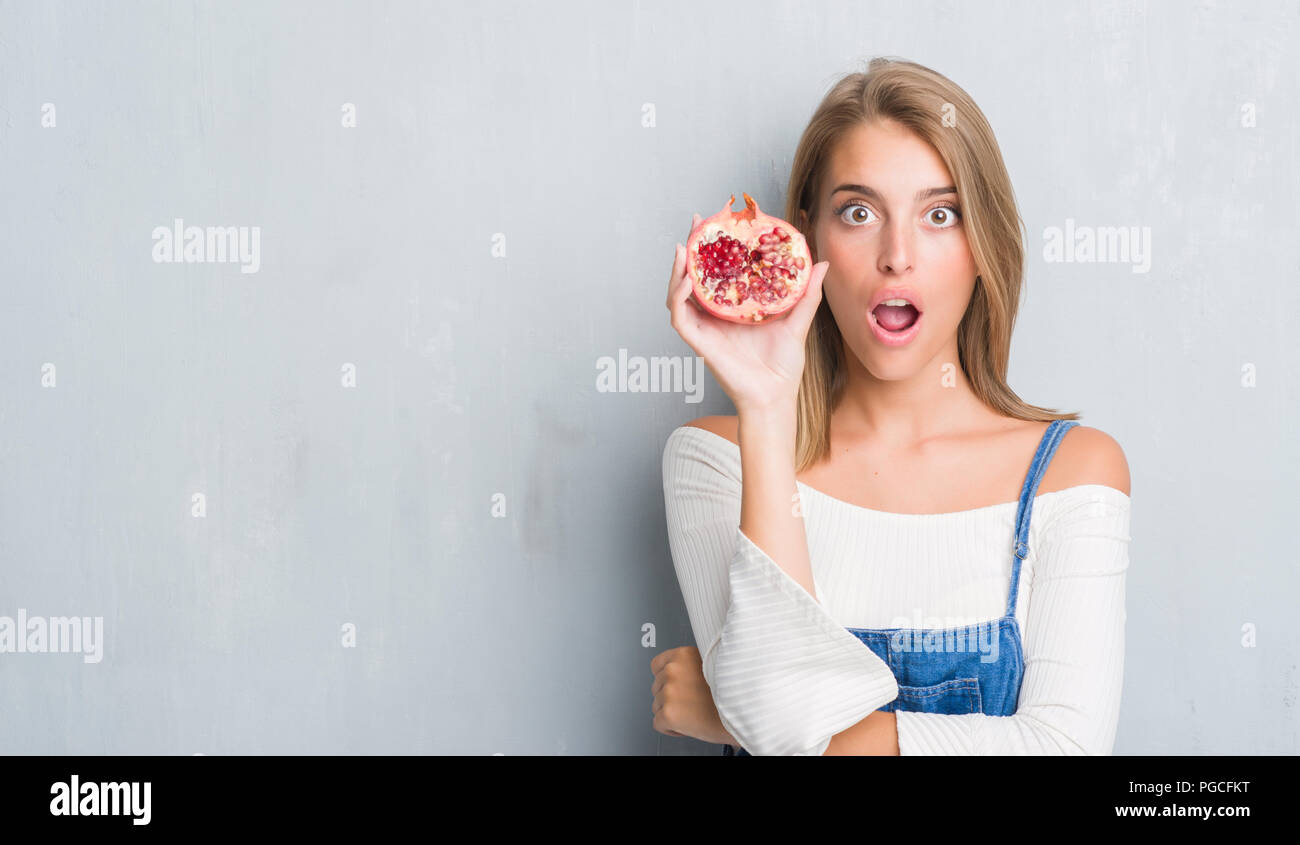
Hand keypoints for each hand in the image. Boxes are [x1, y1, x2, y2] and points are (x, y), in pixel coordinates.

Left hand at [650, 645, 734, 745]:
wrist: (747, 712)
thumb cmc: (736, 692)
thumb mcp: (713, 666)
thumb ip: (692, 666)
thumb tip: (681, 675)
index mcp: (684, 655)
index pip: (657, 665)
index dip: (668, 679)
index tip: (678, 687)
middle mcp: (673, 670)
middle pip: (657, 687)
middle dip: (671, 697)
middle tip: (692, 703)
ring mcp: (669, 691)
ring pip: (657, 706)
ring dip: (672, 712)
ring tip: (694, 714)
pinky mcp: (669, 713)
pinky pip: (658, 724)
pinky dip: (671, 729)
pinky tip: (688, 726)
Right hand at [667, 215, 828, 413]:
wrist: (775, 397)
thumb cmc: (783, 366)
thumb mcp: (797, 321)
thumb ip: (807, 294)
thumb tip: (821, 263)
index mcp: (733, 308)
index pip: (718, 272)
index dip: (714, 247)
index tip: (717, 222)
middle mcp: (715, 316)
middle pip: (694, 277)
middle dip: (690, 249)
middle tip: (696, 223)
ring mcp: (705, 328)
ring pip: (680, 294)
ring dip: (678, 270)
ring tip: (683, 249)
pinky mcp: (699, 343)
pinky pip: (680, 317)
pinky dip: (678, 297)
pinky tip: (685, 280)